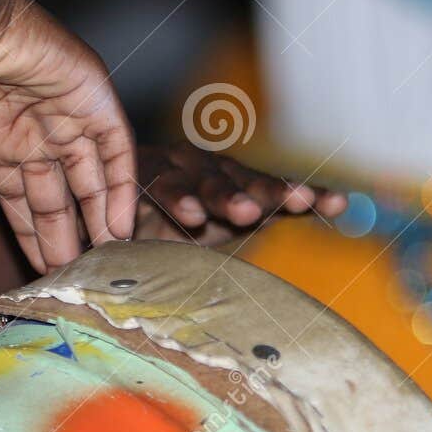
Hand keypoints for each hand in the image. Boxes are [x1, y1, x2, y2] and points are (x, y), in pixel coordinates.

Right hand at [0, 0, 136, 273]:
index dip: (29, 234)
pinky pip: (114, 148)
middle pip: (55, 190)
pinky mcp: (91, 94)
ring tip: (105, 260)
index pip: (18, 195)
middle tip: (73, 279)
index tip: (38, 275)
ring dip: (98, 216)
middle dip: (63, 235)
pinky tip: (121, 223)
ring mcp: (62, 107)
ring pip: (88, 172)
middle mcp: (30, 122)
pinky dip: (121, 185)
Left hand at [133, 143, 346, 246]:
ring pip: (249, 181)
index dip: (177, 198)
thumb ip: (118, 248)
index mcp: (149, 174)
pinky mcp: (255, 189)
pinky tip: (337, 201)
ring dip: (273, 191)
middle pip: (210, 179)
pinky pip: (283, 191)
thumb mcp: (119, 237)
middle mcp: (188, 166)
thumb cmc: (128, 230)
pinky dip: (308, 196)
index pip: (163, 183)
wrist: (143, 211)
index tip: (190, 214)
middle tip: (244, 209)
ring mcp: (225, 174)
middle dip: (229, 194)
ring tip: (301, 200)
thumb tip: (94, 265)